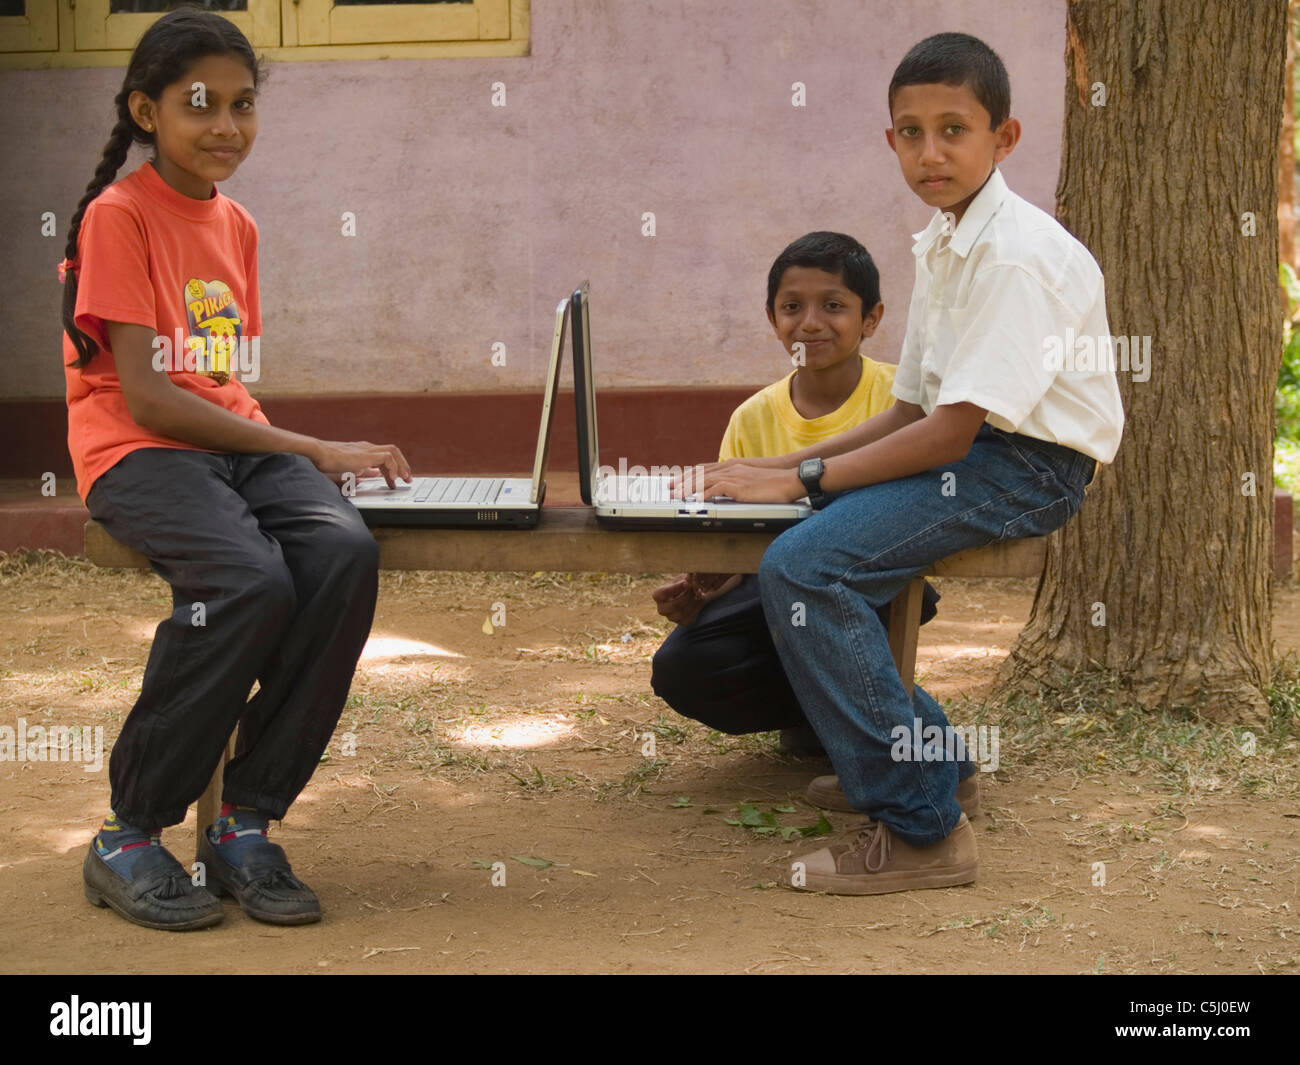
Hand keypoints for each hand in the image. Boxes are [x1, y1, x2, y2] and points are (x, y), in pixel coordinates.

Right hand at [310, 441, 410, 487]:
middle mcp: (367, 448)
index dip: (392, 468)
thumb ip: (357, 473)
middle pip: (393, 452)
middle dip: (402, 466)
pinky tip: (391, 477)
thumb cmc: (326, 462)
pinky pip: (387, 457)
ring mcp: (367, 449)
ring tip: (402, 479)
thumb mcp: (346, 470)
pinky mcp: (366, 454)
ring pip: (393, 452)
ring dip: (401, 466)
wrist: (318, 453)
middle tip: (406, 479)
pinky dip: (393, 467)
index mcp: (363, 452)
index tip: (394, 480)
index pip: (384, 457)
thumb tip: (364, 479)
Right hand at [652, 573, 740, 625]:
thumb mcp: (683, 578)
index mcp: (657, 595)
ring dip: (693, 602)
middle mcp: (661, 609)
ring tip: (700, 592)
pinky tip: (700, 599)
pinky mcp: (682, 622)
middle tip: (695, 588)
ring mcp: (671, 617)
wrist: (690, 593)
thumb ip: (686, 578)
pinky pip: (690, 617)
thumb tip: (689, 578)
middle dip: (687, 596)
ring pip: (683, 612)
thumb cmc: (684, 583)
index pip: (663, 593)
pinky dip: (697, 608)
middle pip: (674, 605)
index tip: (686, 582)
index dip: (675, 588)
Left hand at [673, 461, 803, 503]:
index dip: (689, 474)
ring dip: (688, 488)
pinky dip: (704, 495)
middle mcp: (730, 467)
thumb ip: (737, 482)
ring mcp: (734, 475)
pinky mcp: (739, 486)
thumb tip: (727, 491)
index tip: (678, 480)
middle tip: (669, 488)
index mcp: (732, 465)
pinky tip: (696, 501)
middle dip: (682, 480)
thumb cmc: (774, 482)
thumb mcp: (751, 480)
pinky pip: (716, 489)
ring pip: (704, 480)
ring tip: (676, 496)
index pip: (705, 468)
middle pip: (700, 472)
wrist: (790, 480)